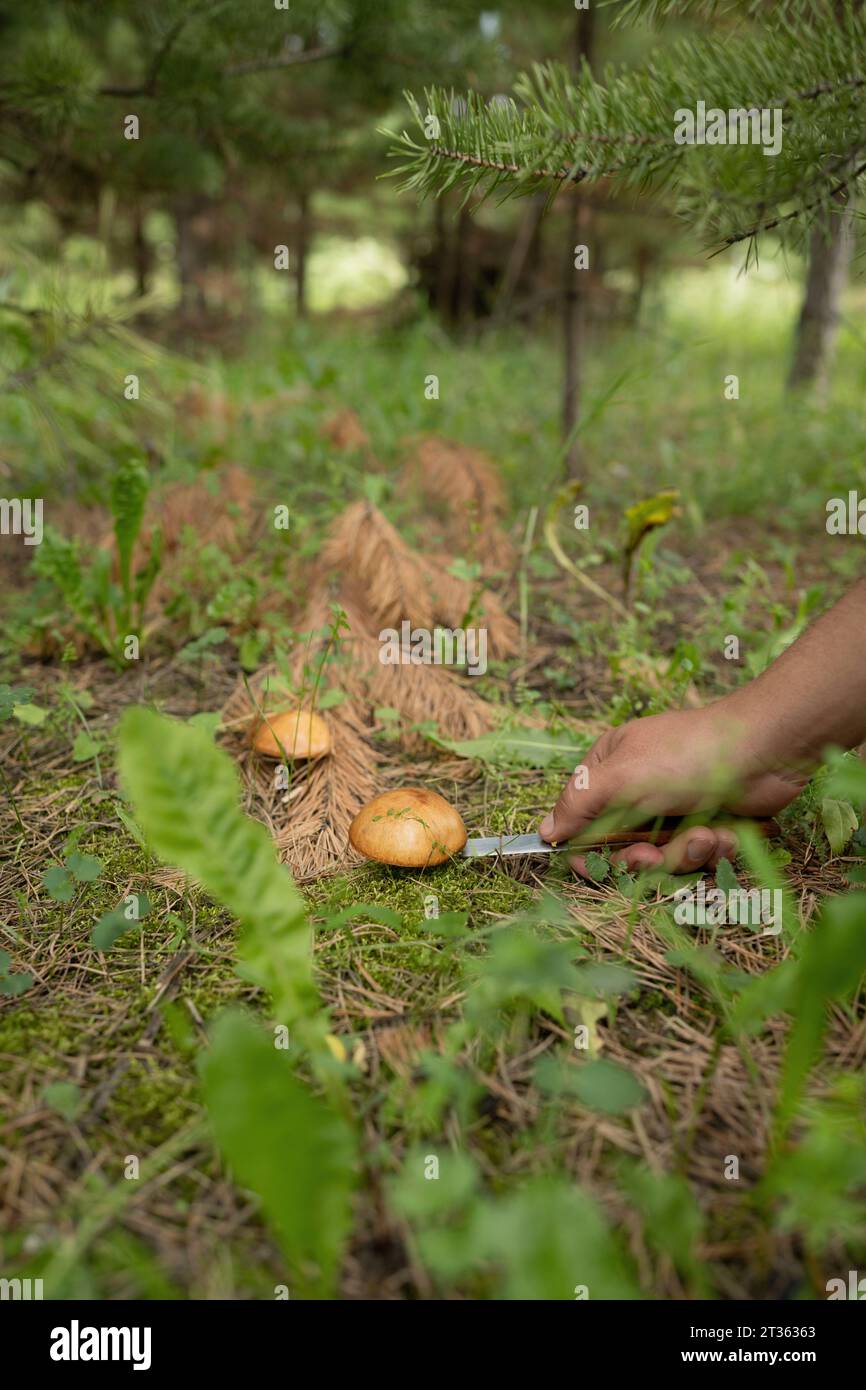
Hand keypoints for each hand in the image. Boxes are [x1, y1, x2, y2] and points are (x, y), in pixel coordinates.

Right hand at [539, 702, 806, 876]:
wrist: (766, 749)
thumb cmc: (687, 754)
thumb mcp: (621, 776)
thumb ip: (579, 805)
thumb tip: (545, 833)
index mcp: (611, 768)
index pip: (580, 818)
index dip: (585, 849)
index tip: (593, 867)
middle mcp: (640, 790)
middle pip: (622, 848)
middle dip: (642, 858)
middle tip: (653, 855)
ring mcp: (676, 808)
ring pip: (664, 858)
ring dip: (685, 854)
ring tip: (705, 834)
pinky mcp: (711, 823)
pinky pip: (700, 856)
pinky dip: (714, 849)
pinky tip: (727, 831)